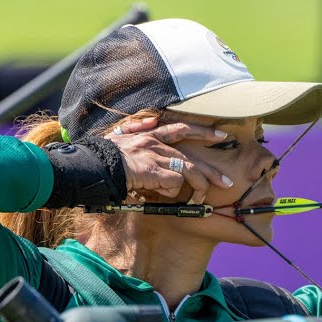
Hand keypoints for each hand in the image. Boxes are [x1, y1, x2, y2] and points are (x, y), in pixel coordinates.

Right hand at [103, 116, 229, 205]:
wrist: (94, 163)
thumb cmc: (104, 154)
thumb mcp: (121, 137)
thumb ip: (137, 132)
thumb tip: (151, 123)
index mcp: (150, 134)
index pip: (182, 128)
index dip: (203, 131)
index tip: (221, 135)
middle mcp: (156, 143)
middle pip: (191, 156)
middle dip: (211, 170)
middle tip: (226, 181)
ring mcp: (156, 156)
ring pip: (188, 170)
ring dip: (198, 186)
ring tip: (203, 198)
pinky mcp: (154, 171)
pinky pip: (174, 183)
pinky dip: (172, 192)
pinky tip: (162, 194)